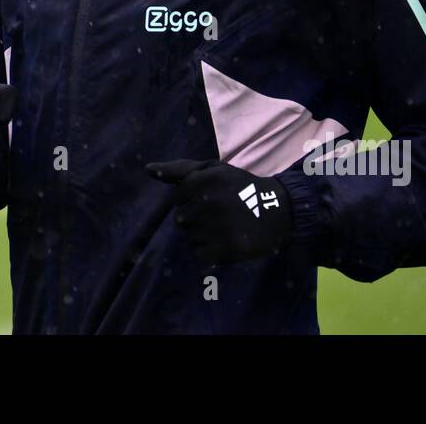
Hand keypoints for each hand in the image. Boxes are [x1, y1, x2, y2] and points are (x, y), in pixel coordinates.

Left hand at [145, 159, 292, 268]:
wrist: (277, 210)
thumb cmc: (240, 187)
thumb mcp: (213, 170)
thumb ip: (179, 170)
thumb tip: (147, 169)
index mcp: (201, 179)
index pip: (176, 198)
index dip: (191, 200)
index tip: (211, 198)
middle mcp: (206, 201)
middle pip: (181, 219)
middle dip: (197, 218)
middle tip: (221, 213)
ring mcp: (214, 226)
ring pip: (190, 238)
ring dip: (203, 235)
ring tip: (225, 227)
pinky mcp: (224, 249)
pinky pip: (199, 255)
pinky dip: (209, 253)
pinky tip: (225, 242)